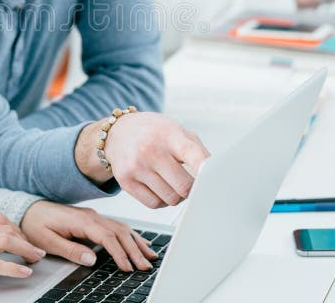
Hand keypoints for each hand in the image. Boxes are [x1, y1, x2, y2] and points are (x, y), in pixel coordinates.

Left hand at [21, 201, 156, 271]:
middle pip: (119, 232)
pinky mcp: (92, 218)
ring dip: (136, 242)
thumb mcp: (47, 241)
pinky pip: (116, 226)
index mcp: (81, 221)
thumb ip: (70, 250)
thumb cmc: (35, 225)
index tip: (128, 267)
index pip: (107, 236)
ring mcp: (93, 216)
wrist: (29, 209)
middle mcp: (91, 216)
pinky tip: (138, 242)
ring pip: (121, 228)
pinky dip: (130, 235)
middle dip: (134, 249)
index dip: (120, 252)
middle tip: (145, 266)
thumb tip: (92, 259)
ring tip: (150, 256)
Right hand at [76, 112, 209, 208]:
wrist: (118, 132)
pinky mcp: (125, 180)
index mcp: (168, 135)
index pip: (192, 154)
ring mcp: (136, 166)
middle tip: (190, 183)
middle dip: (192, 189)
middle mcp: (151, 150)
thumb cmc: (154, 132)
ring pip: (170, 199)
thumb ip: (197, 150)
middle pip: (184, 187)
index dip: (206, 170)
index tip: (214, 180)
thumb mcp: (176, 130)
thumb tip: (216, 175)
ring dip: (177, 196)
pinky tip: (159, 188)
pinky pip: (154, 204)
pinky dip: (162, 201)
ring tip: (172, 182)